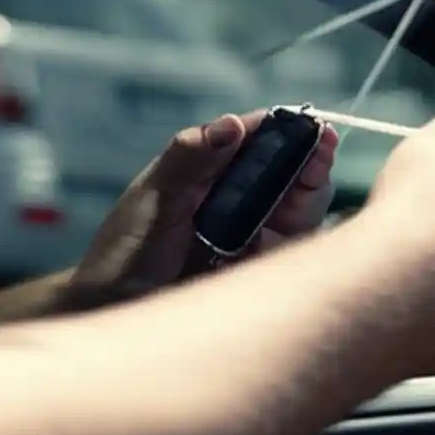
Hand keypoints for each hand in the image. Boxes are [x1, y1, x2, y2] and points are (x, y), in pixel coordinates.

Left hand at [63, 110, 338, 308]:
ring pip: (301, 208)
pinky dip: (308, 244)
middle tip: (322, 149)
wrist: (112, 311)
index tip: (307, 124)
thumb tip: (231, 123)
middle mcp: (237, 196)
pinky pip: (295, 254)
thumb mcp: (154, 198)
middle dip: (310, 158)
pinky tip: (305, 235)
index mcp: (210, 168)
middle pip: (290, 169)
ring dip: (311, 194)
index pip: (258, 137)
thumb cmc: (125, 250)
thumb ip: (189, 158)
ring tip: (312, 183)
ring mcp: (253, 233)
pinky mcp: (260, 271)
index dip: (286, 127)